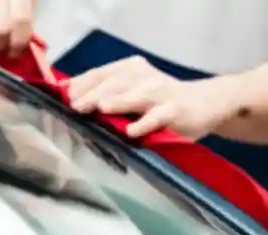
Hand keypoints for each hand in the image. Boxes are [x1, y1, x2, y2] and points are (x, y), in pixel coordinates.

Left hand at [67, 56, 238, 138]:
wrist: (205, 103)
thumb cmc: (162, 102)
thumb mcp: (135, 92)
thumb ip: (110, 95)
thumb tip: (74, 101)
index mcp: (131, 69)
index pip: (101, 73)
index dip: (81, 84)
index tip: (63, 96)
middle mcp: (144, 77)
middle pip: (115, 83)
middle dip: (93, 94)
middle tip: (75, 106)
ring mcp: (161, 93)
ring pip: (136, 95)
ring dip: (118, 102)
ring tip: (100, 109)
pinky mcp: (176, 110)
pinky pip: (158, 117)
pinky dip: (144, 124)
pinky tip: (131, 132)